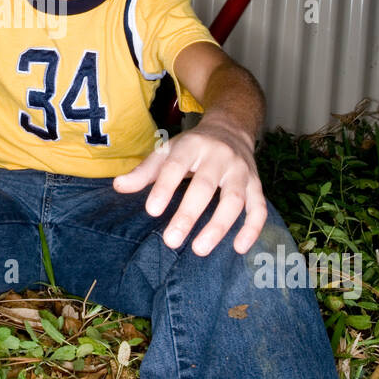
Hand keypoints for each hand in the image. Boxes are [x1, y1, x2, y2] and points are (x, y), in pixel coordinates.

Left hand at [113, 117, 267, 255]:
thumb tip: (119, 186)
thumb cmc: (193, 146)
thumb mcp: (168, 150)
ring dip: (219, 226)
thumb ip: (145, 171)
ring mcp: (241, 170)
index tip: (152, 211)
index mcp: (193, 145)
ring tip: (200, 249)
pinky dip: (252, 228)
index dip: (164, 187)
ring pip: (234, 199)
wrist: (231, 128)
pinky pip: (259, 207)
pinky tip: (239, 248)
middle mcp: (219, 156)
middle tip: (171, 240)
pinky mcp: (256, 184)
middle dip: (188, 214)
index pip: (177, 165)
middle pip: (205, 186)